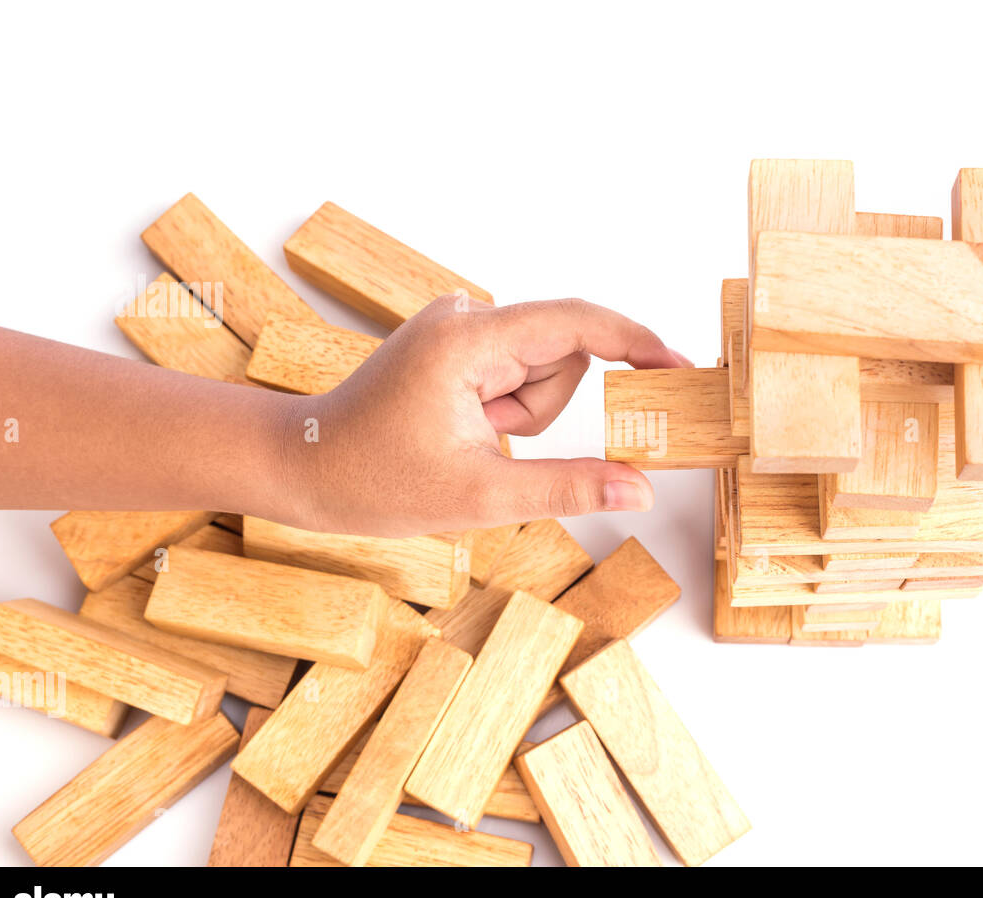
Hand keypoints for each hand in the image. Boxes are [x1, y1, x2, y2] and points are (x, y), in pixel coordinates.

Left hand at [282, 296, 691, 536]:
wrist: (301, 469)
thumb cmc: (372, 480)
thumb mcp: (481, 496)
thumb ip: (570, 487)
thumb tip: (641, 487)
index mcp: (468, 340)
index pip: (578, 322)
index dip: (637, 341)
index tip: (681, 367)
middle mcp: (464, 317)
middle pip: (561, 353)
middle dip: (541, 412)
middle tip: (491, 445)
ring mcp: (458, 327)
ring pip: (541, 368)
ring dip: (522, 416)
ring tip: (470, 442)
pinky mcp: (455, 344)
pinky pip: (514, 373)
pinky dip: (506, 411)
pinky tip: (464, 431)